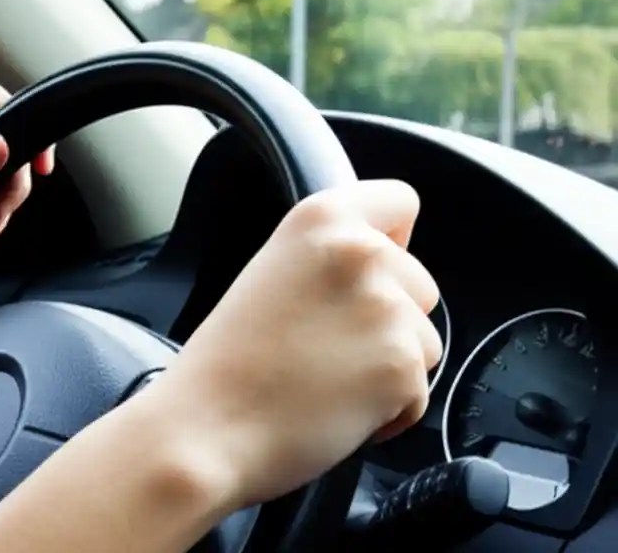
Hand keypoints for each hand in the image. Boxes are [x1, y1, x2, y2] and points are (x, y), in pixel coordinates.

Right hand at [137, 180, 440, 509]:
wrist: (206, 428)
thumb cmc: (226, 365)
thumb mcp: (269, 274)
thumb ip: (326, 257)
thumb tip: (379, 264)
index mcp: (321, 219)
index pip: (399, 201)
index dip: (390, 241)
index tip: (364, 275)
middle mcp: (362, 252)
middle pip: (420, 282)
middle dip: (389, 319)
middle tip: (325, 345)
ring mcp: (387, 309)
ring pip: (424, 340)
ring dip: (389, 367)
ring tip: (326, 380)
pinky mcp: (402, 366)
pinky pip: (419, 392)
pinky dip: (388, 411)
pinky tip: (335, 410)